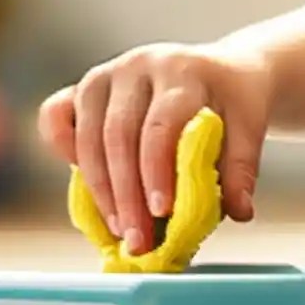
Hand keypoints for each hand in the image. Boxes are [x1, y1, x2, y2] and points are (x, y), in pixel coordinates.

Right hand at [38, 43, 272, 254]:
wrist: (222, 72)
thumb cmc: (233, 104)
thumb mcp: (250, 127)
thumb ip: (242, 167)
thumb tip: (238, 210)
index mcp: (181, 71)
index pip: (160, 124)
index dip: (156, 171)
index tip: (162, 213)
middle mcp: (138, 66)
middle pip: (118, 133)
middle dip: (125, 193)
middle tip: (137, 239)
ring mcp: (106, 74)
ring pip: (88, 133)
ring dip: (99, 188)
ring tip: (118, 229)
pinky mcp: (85, 88)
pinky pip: (55, 116)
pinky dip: (61, 150)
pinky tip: (85, 187)